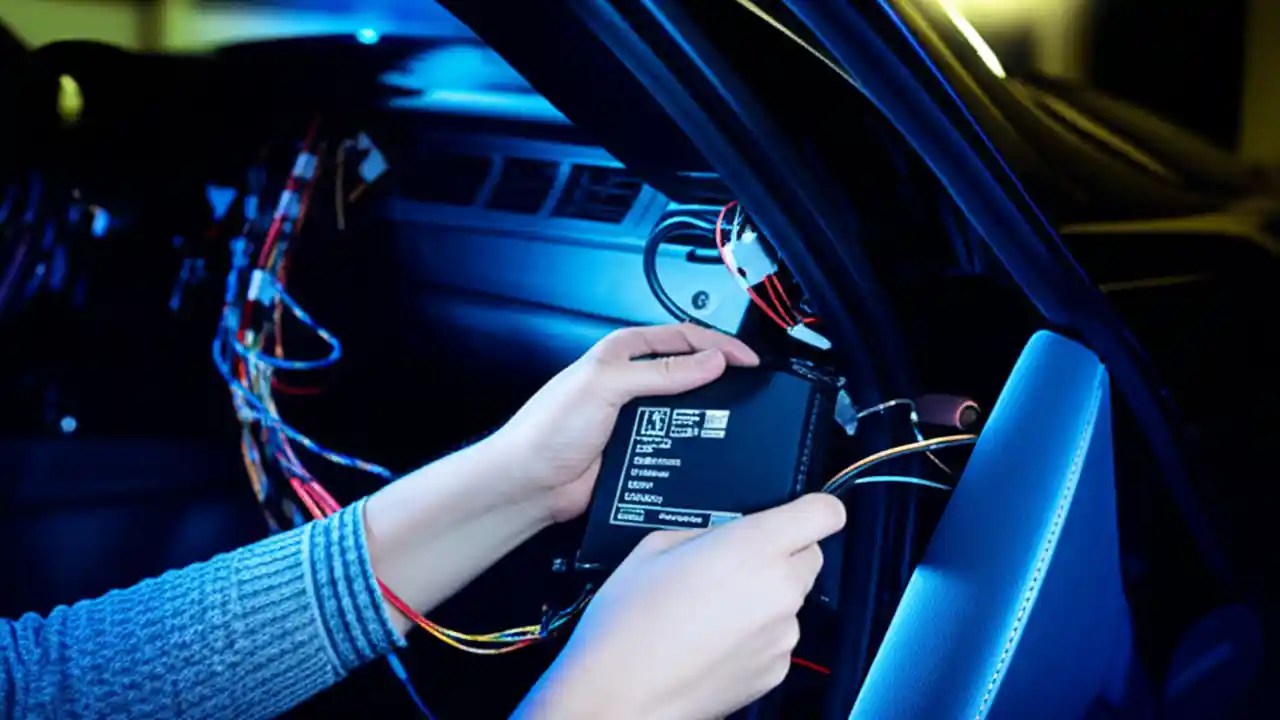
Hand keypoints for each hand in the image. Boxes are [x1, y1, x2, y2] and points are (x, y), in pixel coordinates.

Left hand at [490, 323, 757, 521]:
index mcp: (621, 354)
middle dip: (719, 376)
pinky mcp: (638, 450)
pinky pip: (676, 442)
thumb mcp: (605, 385)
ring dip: (708, 412)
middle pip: (688, 372)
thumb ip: (659, 372)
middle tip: (752, 386)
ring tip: (737, 416)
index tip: (747, 359)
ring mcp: (635, 417)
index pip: (681, 338)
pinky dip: (695, 443)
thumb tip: (710, 361)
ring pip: (686, 409)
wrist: (529, 484)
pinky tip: (709, 447)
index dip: (718, 344)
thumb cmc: (548, 428)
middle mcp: (630, 381)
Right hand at [515, 494, 845, 719]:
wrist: (620, 695)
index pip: (824, 513)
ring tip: (709, 609)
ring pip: (791, 597)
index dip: (813, 508)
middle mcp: (778, 589)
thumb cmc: (628, 626)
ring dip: (764, 596)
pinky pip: (777, 636)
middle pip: (810, 555)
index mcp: (752, 548)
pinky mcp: (776, 669)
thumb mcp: (655, 547)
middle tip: (732, 564)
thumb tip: (725, 533)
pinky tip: (713, 638)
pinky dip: (755, 633)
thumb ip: (706, 531)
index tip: (800, 511)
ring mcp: (782, 634)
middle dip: (779, 553)